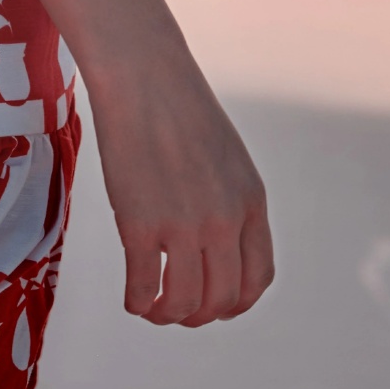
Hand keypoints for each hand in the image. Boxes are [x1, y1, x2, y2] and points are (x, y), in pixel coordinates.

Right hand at [86, 35, 274, 326]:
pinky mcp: (141, 224)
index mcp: (251, 202)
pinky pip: (143, 287)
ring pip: (185, 303)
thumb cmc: (178, 107)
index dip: (236, 302)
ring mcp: (184, 225)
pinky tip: (132, 299)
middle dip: (200, 315)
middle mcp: (225, 221)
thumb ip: (231, 200)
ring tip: (152, 308)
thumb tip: (218, 244)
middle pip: (222, 298)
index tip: (215, 304)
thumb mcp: (228, 156)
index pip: (257, 278)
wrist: (142, 73)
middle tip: (177, 310)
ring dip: (168, 315)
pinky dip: (138, 303)